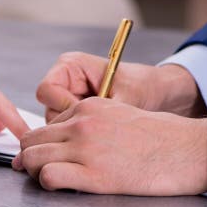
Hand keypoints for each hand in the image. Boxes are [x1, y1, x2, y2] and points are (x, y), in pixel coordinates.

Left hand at [13, 98, 206, 195]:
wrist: (190, 150)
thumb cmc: (160, 138)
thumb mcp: (120, 115)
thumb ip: (90, 124)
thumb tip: (64, 143)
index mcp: (88, 108)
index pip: (45, 128)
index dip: (42, 146)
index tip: (48, 159)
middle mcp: (82, 125)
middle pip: (31, 142)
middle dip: (31, 158)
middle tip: (41, 173)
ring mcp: (86, 149)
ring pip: (32, 158)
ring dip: (35, 172)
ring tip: (51, 181)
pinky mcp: (94, 175)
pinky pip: (49, 177)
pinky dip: (48, 184)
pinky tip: (62, 187)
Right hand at [36, 52, 206, 121]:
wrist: (159, 95)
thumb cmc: (145, 86)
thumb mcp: (127, 95)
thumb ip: (105, 111)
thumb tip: (85, 131)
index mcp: (70, 66)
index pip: (47, 90)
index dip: (63, 106)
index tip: (85, 115)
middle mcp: (64, 83)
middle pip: (48, 111)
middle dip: (70, 124)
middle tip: (96, 128)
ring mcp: (67, 102)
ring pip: (55, 127)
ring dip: (76, 134)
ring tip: (103, 132)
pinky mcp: (73, 118)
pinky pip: (67, 134)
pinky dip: (81, 139)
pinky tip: (101, 138)